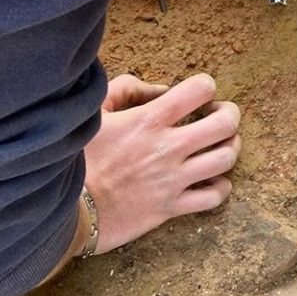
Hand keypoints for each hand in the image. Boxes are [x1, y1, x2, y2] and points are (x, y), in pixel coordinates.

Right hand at [83, 73, 241, 252]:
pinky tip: (212, 180)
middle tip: (219, 117)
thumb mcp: (94, 112)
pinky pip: (215, 196)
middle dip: (229, 115)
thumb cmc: (77, 157)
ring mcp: (173, 179)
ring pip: (226, 159)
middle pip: (225, 124)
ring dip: (230, 148)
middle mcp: (168, 147)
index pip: (200, 89)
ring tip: (221, 146)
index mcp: (149, 120)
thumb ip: (127, 89)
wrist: (66, 209)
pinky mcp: (172, 207)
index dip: (206, 86)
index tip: (199, 96)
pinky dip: (221, 186)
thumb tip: (162, 89)